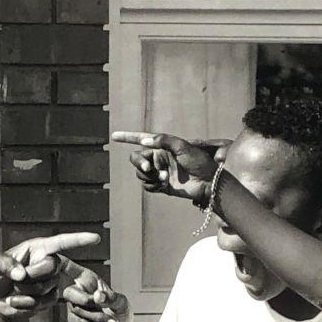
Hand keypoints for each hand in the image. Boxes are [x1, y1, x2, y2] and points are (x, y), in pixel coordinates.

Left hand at [0, 232, 100, 317]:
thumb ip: (4, 264)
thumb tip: (21, 273)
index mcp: (37, 248)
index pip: (61, 242)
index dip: (78, 240)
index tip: (95, 238)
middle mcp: (48, 263)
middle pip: (51, 266)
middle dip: (32, 274)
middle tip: (16, 277)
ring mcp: (51, 281)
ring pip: (44, 287)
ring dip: (24, 290)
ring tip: (14, 288)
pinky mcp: (50, 298)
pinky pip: (41, 302)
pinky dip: (24, 303)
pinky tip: (16, 300)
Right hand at [63, 266, 130, 321]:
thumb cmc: (120, 312)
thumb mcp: (122, 302)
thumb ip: (111, 297)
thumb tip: (97, 296)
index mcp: (87, 279)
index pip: (69, 267)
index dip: (58, 262)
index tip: (50, 256)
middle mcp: (77, 292)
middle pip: (69, 293)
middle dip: (86, 301)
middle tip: (104, 308)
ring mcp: (73, 308)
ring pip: (77, 311)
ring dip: (98, 318)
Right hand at [111, 131, 225, 202]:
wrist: (207, 182)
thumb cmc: (199, 161)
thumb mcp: (184, 146)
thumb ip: (164, 141)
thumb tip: (144, 141)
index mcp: (162, 146)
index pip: (142, 139)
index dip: (127, 137)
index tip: (114, 135)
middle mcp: (158, 158)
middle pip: (137, 159)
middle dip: (139, 163)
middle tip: (148, 168)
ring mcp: (158, 172)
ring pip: (140, 174)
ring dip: (149, 176)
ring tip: (164, 178)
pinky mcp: (160, 185)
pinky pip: (146, 185)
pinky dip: (152, 185)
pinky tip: (163, 184)